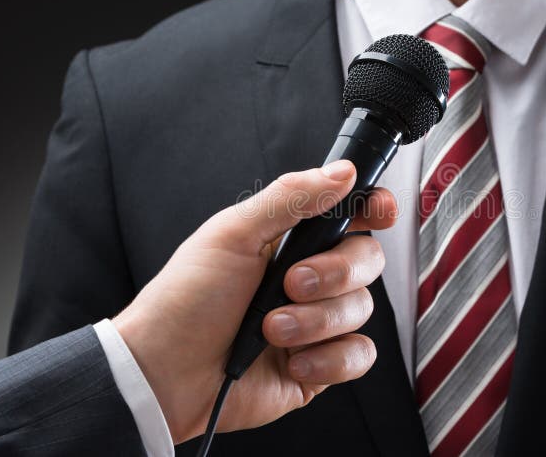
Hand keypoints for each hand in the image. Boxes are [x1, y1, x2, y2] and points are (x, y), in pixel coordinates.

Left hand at [112, 160, 396, 442]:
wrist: (165, 374)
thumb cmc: (186, 300)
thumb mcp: (232, 234)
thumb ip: (291, 197)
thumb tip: (342, 172)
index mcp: (292, 240)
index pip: (351, 215)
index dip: (374, 208)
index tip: (380, 211)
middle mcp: (311, 278)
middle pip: (367, 260)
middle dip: (334, 273)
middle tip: (290, 283)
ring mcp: (318, 323)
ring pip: (362, 310)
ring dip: (316, 321)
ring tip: (270, 328)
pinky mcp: (321, 365)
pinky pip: (359, 355)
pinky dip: (328, 359)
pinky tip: (290, 360)